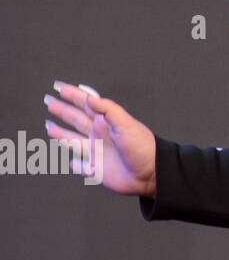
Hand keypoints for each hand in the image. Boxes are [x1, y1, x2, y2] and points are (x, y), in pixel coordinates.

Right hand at [43, 81, 156, 196]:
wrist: (150, 173)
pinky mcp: (96, 169)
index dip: (72, 95)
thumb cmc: (141, 146)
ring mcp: (97, 152)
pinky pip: (81, 166)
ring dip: (61, 134)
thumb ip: (108, 110)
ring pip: (73, 140)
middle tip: (48, 101)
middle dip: (62, 110)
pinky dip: (75, 164)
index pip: (86, 104)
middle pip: (76, 120)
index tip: (58, 87)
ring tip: (49, 126)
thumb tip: (90, 97)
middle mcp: (99, 135)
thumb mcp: (125, 124)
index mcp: (105, 122)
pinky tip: (71, 162)